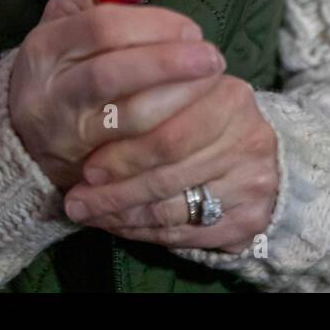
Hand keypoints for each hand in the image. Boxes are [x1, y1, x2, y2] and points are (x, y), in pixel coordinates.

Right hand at [8, 0, 225, 189]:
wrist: (25, 134)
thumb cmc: (61, 64)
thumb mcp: (69, 18)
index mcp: (45, 47)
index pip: (101, 29)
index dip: (152, 26)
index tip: (191, 29)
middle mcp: (49, 92)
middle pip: (111, 74)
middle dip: (168, 63)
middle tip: (212, 57)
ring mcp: (66, 135)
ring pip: (127, 119)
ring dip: (178, 100)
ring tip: (212, 85)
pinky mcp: (88, 170)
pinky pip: (137, 155)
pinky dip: (171, 135)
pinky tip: (198, 120)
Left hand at [62, 74, 278, 252]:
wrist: (252, 155)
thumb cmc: (200, 118)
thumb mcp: (179, 95)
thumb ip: (145, 98)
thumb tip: (93, 114)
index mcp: (228, 97)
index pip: (168, 134)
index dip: (123, 153)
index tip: (87, 166)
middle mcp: (248, 139)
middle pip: (167, 175)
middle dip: (114, 191)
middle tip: (76, 200)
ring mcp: (253, 182)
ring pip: (171, 210)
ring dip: (121, 216)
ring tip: (87, 214)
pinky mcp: (251, 219)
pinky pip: (183, 234)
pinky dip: (142, 233)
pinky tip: (116, 225)